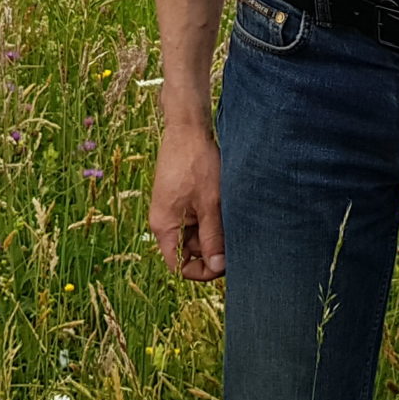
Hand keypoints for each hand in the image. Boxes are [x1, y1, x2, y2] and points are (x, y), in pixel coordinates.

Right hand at [148, 122, 224, 280]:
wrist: (187, 128)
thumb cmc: (197, 163)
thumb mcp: (211, 204)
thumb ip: (213, 238)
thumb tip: (218, 268)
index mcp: (164, 227)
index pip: (179, 267)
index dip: (203, 270)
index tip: (225, 262)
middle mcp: (163, 222)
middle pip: (189, 251)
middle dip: (212, 247)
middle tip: (234, 234)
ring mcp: (171, 210)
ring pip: (195, 234)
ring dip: (213, 230)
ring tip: (228, 213)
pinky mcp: (179, 199)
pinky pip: (195, 218)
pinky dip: (210, 217)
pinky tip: (223, 204)